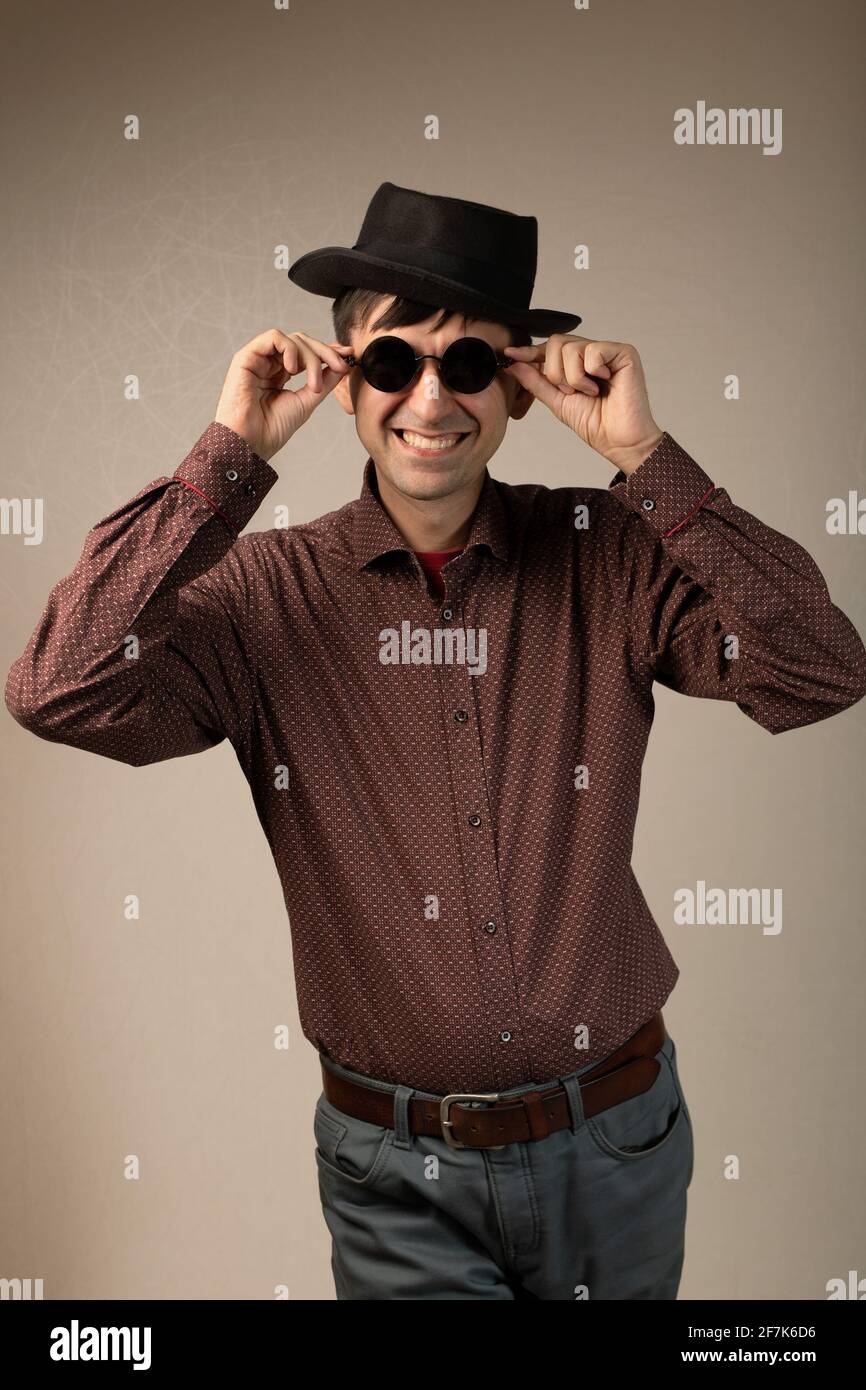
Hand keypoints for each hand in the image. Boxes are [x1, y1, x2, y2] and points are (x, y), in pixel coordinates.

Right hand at [214, 329, 353, 462]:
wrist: (250, 443)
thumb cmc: (272, 429)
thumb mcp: (308, 401)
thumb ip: (325, 381)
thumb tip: (343, 363)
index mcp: (280, 373)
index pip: (307, 352)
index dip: (328, 351)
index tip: (349, 356)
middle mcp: (268, 364)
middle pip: (302, 342)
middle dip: (325, 352)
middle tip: (341, 367)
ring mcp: (258, 359)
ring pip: (292, 339)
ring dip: (311, 357)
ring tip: (313, 383)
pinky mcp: (246, 357)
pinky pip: (274, 337)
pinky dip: (290, 349)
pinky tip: (292, 369)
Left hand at [503, 335, 663, 474]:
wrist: (619, 441)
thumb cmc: (595, 424)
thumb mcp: (557, 401)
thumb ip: (536, 381)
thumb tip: (513, 364)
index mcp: (578, 363)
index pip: (549, 348)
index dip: (530, 351)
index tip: (510, 355)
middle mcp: (593, 353)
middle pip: (556, 343)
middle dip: (555, 373)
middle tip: (571, 392)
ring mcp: (608, 351)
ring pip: (571, 348)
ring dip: (573, 378)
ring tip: (589, 392)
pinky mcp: (624, 353)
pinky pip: (592, 351)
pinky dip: (591, 373)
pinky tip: (603, 384)